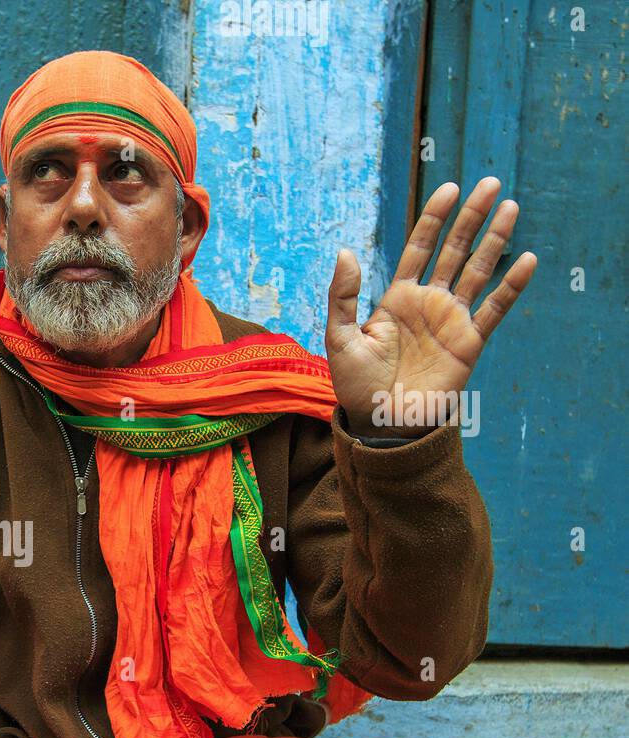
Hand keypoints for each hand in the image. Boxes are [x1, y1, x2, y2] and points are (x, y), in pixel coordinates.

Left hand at [324, 177, 536, 436]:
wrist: (382, 424)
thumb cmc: (356, 385)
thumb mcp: (340, 338)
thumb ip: (342, 296)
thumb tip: (345, 251)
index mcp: (398, 298)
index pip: (419, 248)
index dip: (433, 218)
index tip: (449, 188)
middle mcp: (428, 303)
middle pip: (454, 250)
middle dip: (471, 217)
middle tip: (490, 184)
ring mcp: (451, 321)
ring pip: (477, 271)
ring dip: (494, 240)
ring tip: (511, 207)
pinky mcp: (469, 343)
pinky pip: (494, 309)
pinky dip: (511, 286)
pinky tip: (526, 260)